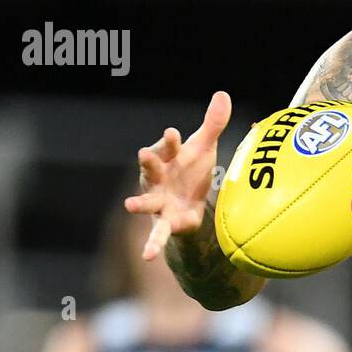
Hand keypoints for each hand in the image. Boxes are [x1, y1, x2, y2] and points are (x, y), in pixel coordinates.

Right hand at [124, 91, 231, 259]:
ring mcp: (158, 201)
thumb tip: (222, 94)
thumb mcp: (204, 147)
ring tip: (129, 204)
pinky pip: (157, 235)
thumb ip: (213, 123)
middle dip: (148, 162)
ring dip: (138, 202)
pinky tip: (147, 256)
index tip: (174, 133)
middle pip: (151, 169)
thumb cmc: (193, 169)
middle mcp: (157, 179)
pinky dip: (152, 245)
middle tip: (143, 154)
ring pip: (146, 201)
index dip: (169, 141)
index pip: (167, 147)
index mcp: (166, 159)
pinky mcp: (165, 223)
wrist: (192, 203)